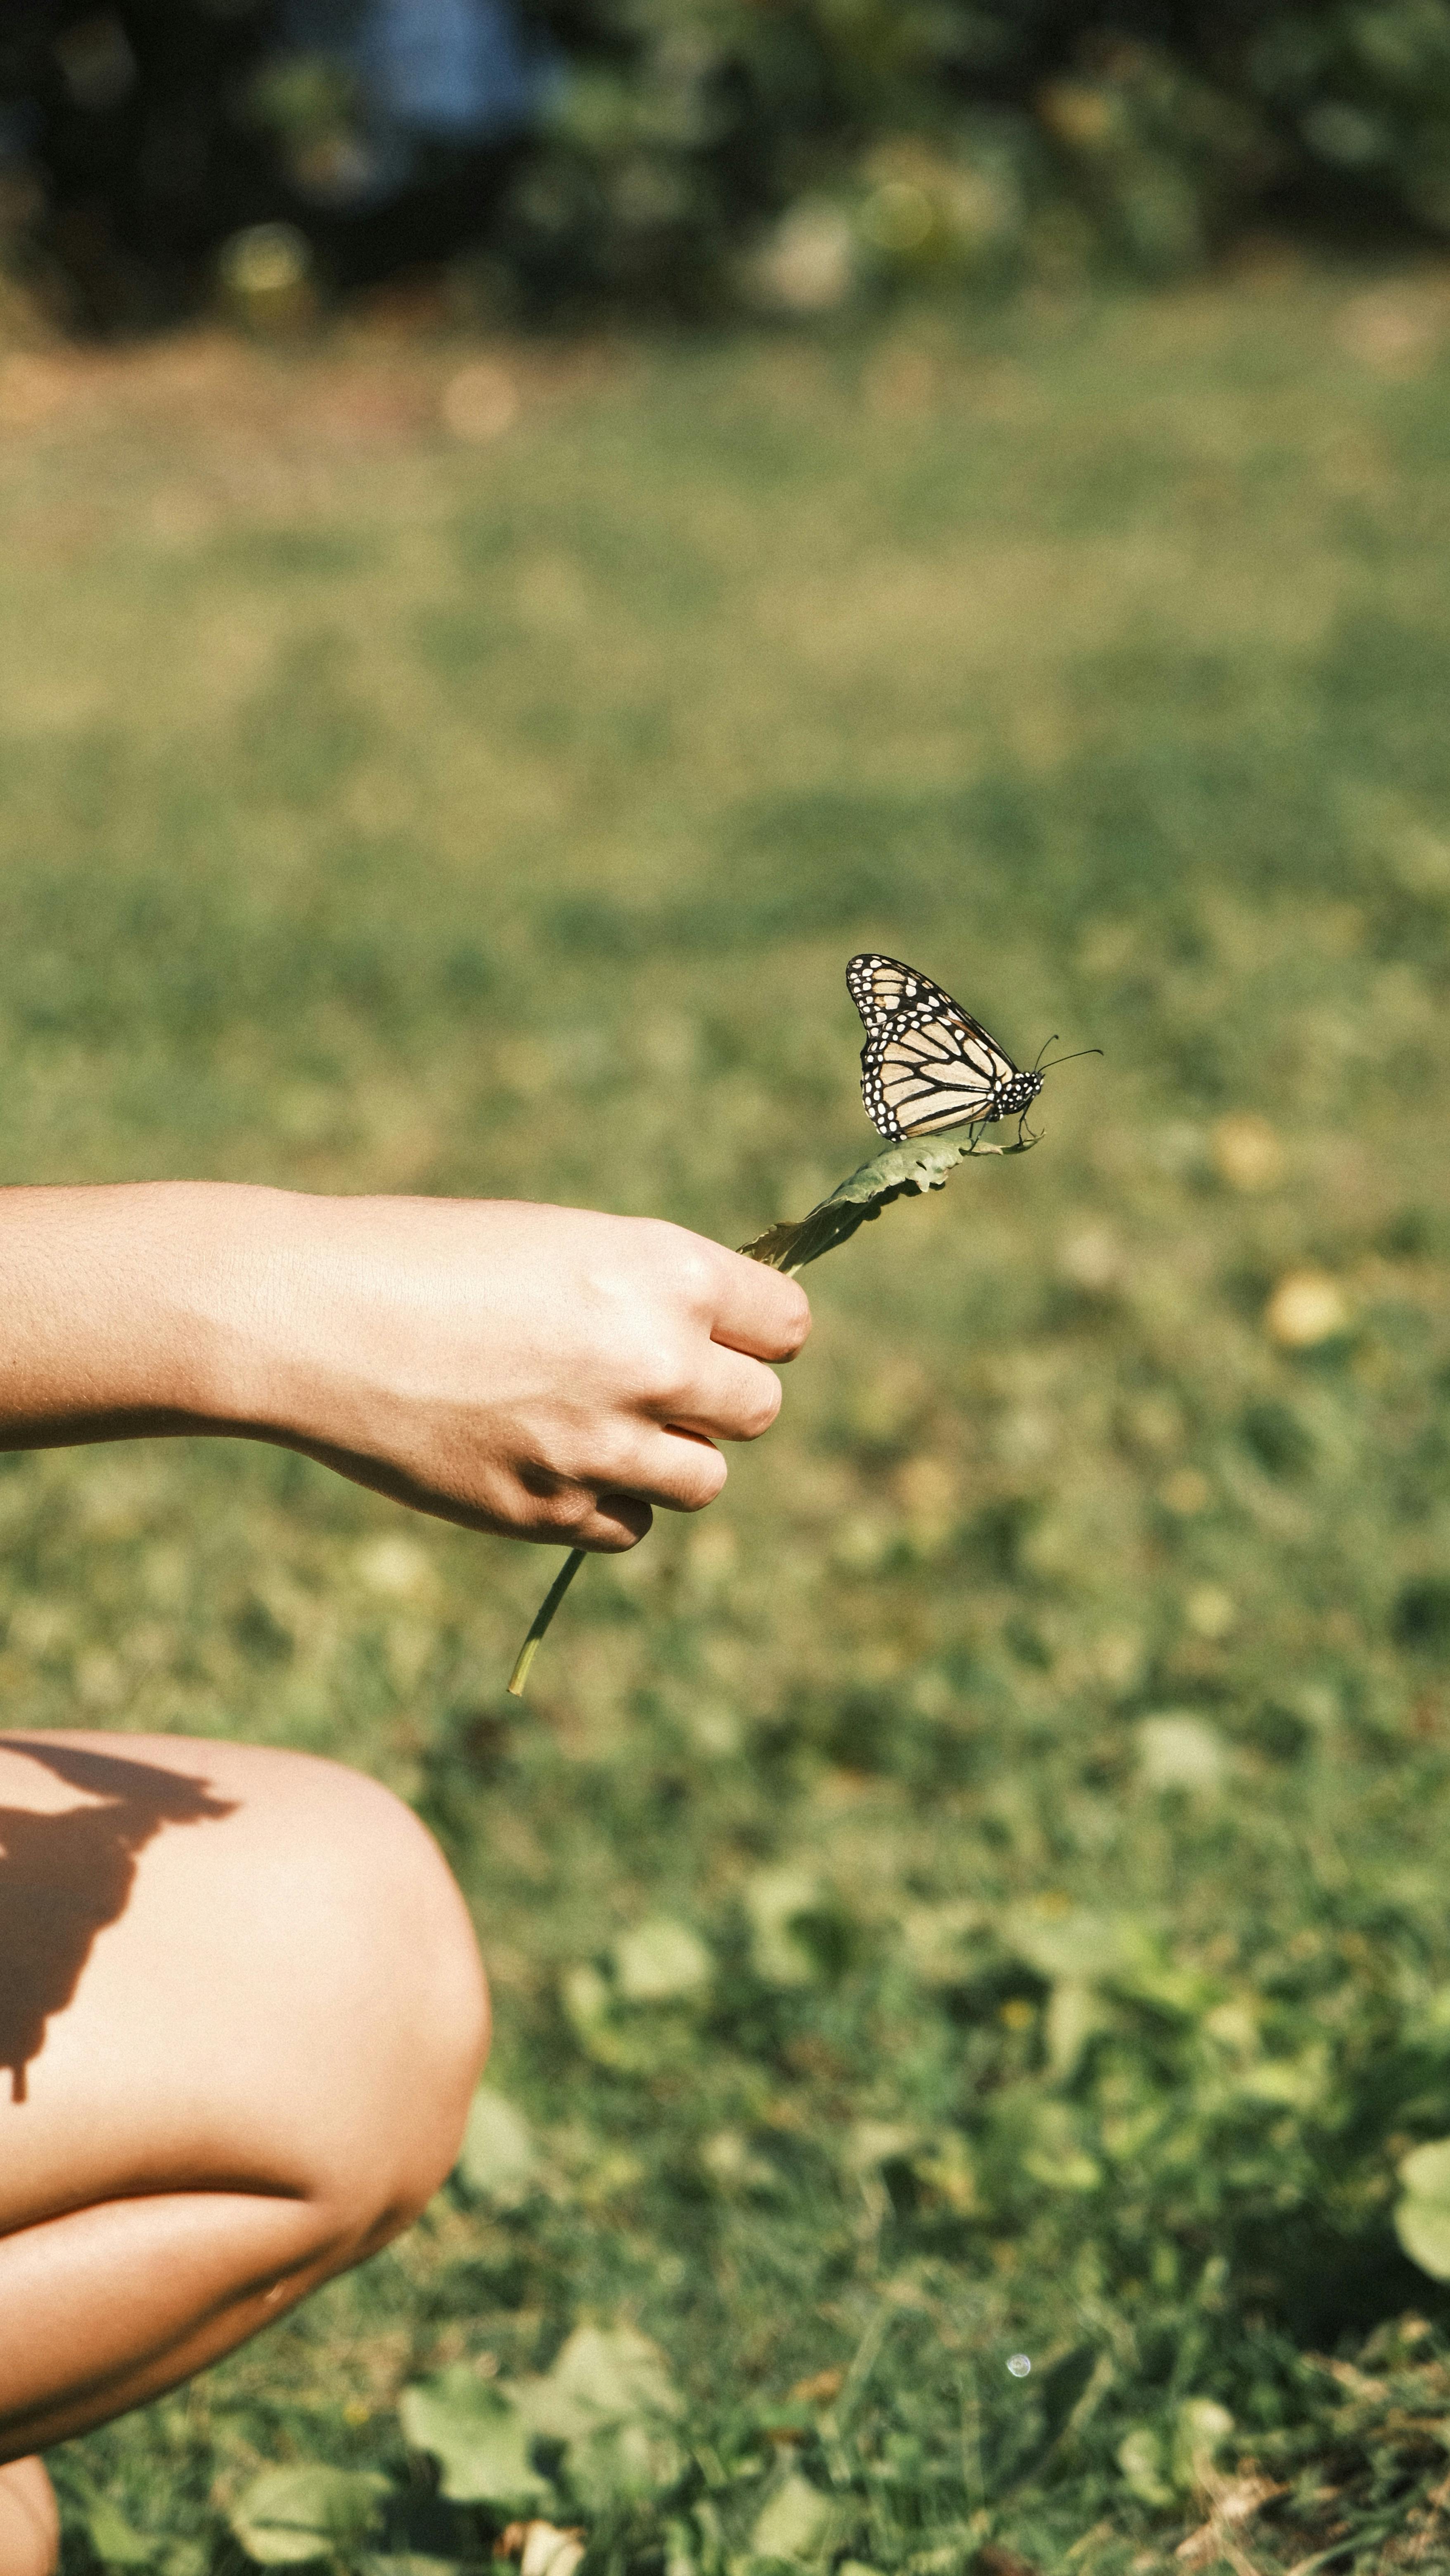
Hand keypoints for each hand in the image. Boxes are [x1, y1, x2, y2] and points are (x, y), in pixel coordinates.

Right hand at [228, 1194, 809, 1549]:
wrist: (312, 1317)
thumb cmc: (428, 1257)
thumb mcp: (562, 1243)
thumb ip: (649, 1294)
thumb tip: (716, 1341)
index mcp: (666, 1274)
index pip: (785, 1326)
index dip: (753, 1333)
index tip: (719, 1335)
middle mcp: (656, 1361)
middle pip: (758, 1410)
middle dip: (713, 1400)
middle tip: (642, 1382)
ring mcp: (606, 1446)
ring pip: (705, 1479)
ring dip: (665, 1458)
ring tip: (589, 1422)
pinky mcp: (551, 1512)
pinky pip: (628, 1527)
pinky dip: (603, 1503)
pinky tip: (542, 1459)